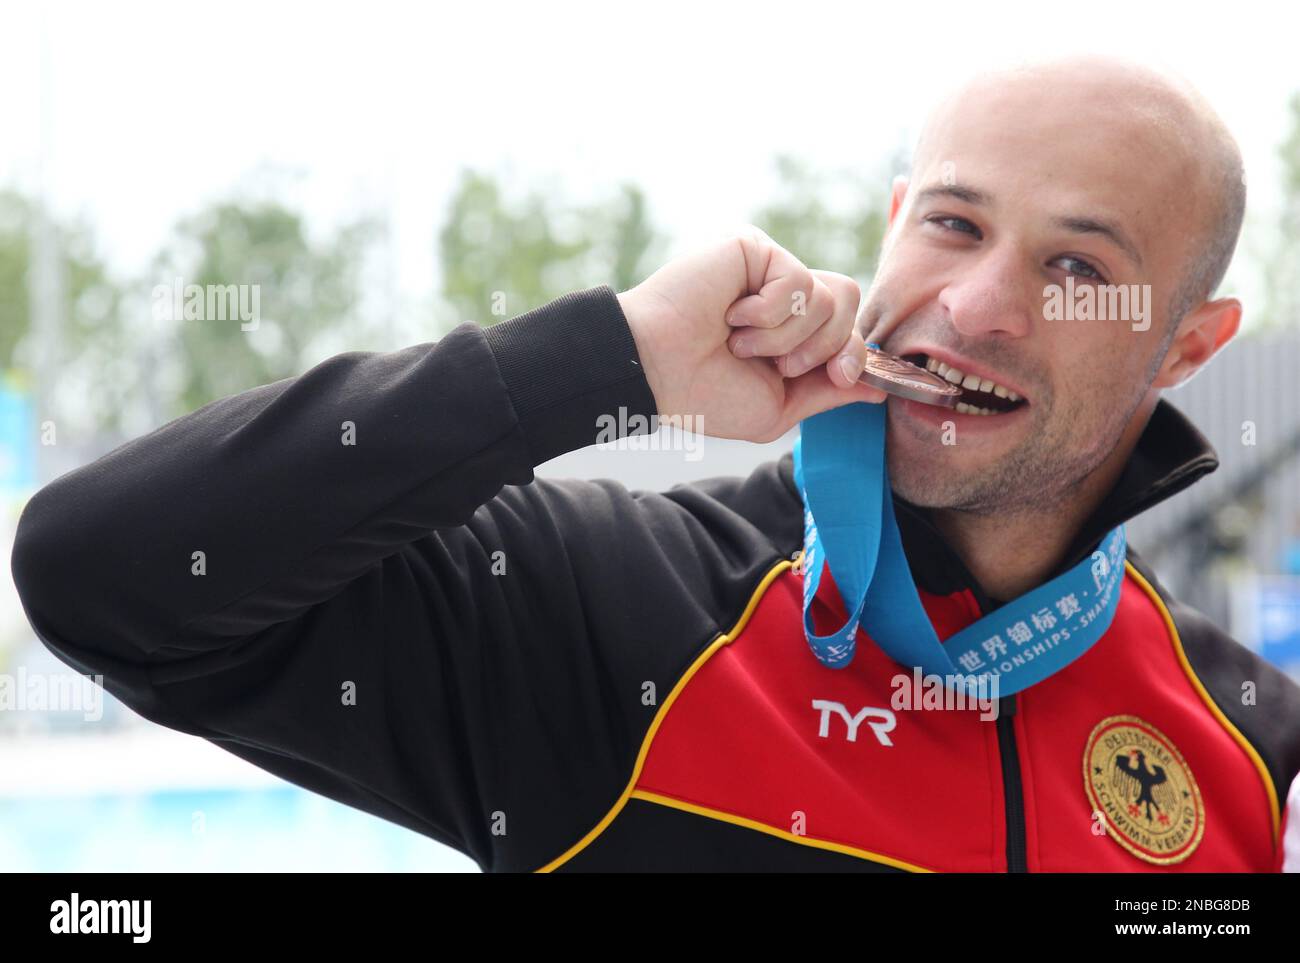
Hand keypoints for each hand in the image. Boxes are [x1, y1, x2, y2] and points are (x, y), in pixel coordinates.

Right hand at [617, 225, 884, 442]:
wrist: (657, 372)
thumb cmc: (704, 395)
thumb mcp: (779, 408)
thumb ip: (829, 393)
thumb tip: (879, 390)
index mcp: (791, 332)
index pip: (850, 329)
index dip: (854, 354)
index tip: (837, 377)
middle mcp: (783, 296)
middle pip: (849, 302)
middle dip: (823, 346)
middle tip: (778, 365)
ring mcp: (769, 269)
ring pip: (829, 294)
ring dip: (786, 337)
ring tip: (742, 343)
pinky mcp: (754, 248)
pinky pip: (797, 280)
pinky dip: (766, 313)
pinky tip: (731, 318)